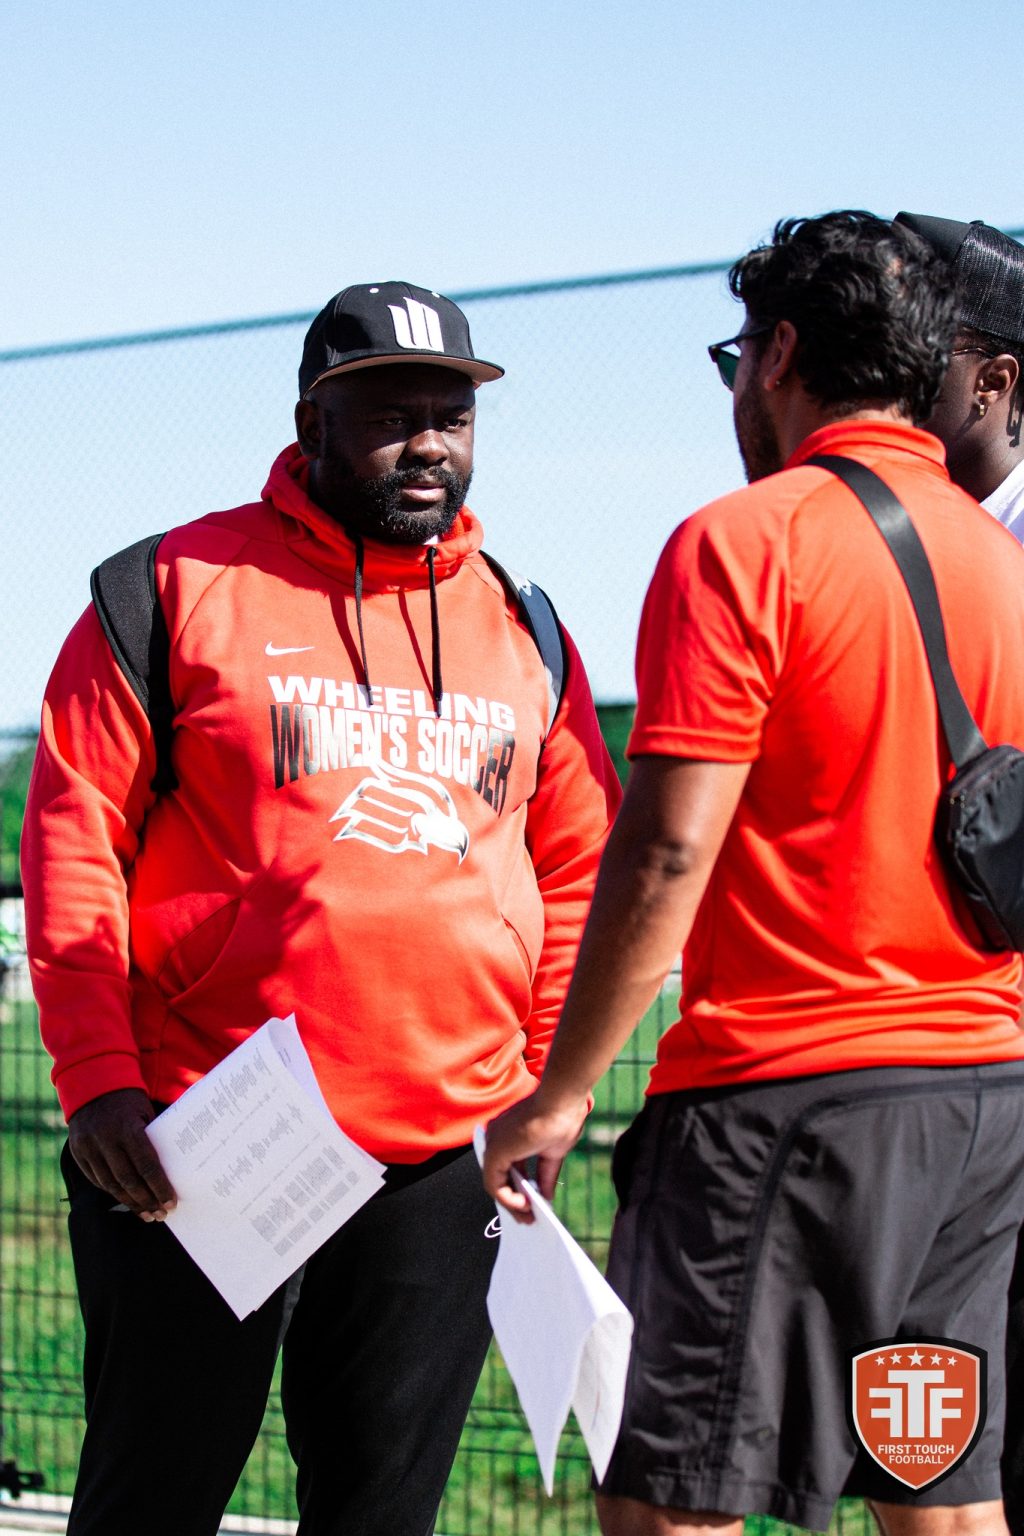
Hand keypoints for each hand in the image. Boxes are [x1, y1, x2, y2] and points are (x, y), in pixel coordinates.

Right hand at [69, 1088, 176, 1220]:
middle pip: (128, 1180)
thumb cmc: (128, 1100)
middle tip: (161, 1214)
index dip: (159, 1187)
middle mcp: (105, 1139)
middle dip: (147, 1200)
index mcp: (127, 1127)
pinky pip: (97, 1180)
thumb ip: (153, 1138)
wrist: (92, 1084)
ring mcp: (88, 1147)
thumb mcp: (145, 1112)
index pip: (146, 1165)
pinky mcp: (77, 1153)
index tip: (171, 1202)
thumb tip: (174, 1167)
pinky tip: (127, 1200)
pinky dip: (113, 1192)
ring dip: (130, 1202)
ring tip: (146, 1214)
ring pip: (111, 1184)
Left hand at [483, 1089, 588, 1222]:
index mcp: (509, 1133)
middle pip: (498, 1176)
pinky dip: (508, 1199)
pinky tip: (525, 1205)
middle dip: (513, 1200)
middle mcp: (496, 1137)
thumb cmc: (562, 1117)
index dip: (517, 1186)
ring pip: (494, 1183)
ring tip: (528, 1216)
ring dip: (511, 1203)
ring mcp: (494, 1143)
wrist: (562, 1101)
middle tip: (527, 1217)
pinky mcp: (495, 1152)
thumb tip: (545, 1196)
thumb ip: (545, 1176)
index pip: (506, 1166)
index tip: (528, 1201)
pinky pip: (494, 1185)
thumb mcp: (553, 1153)